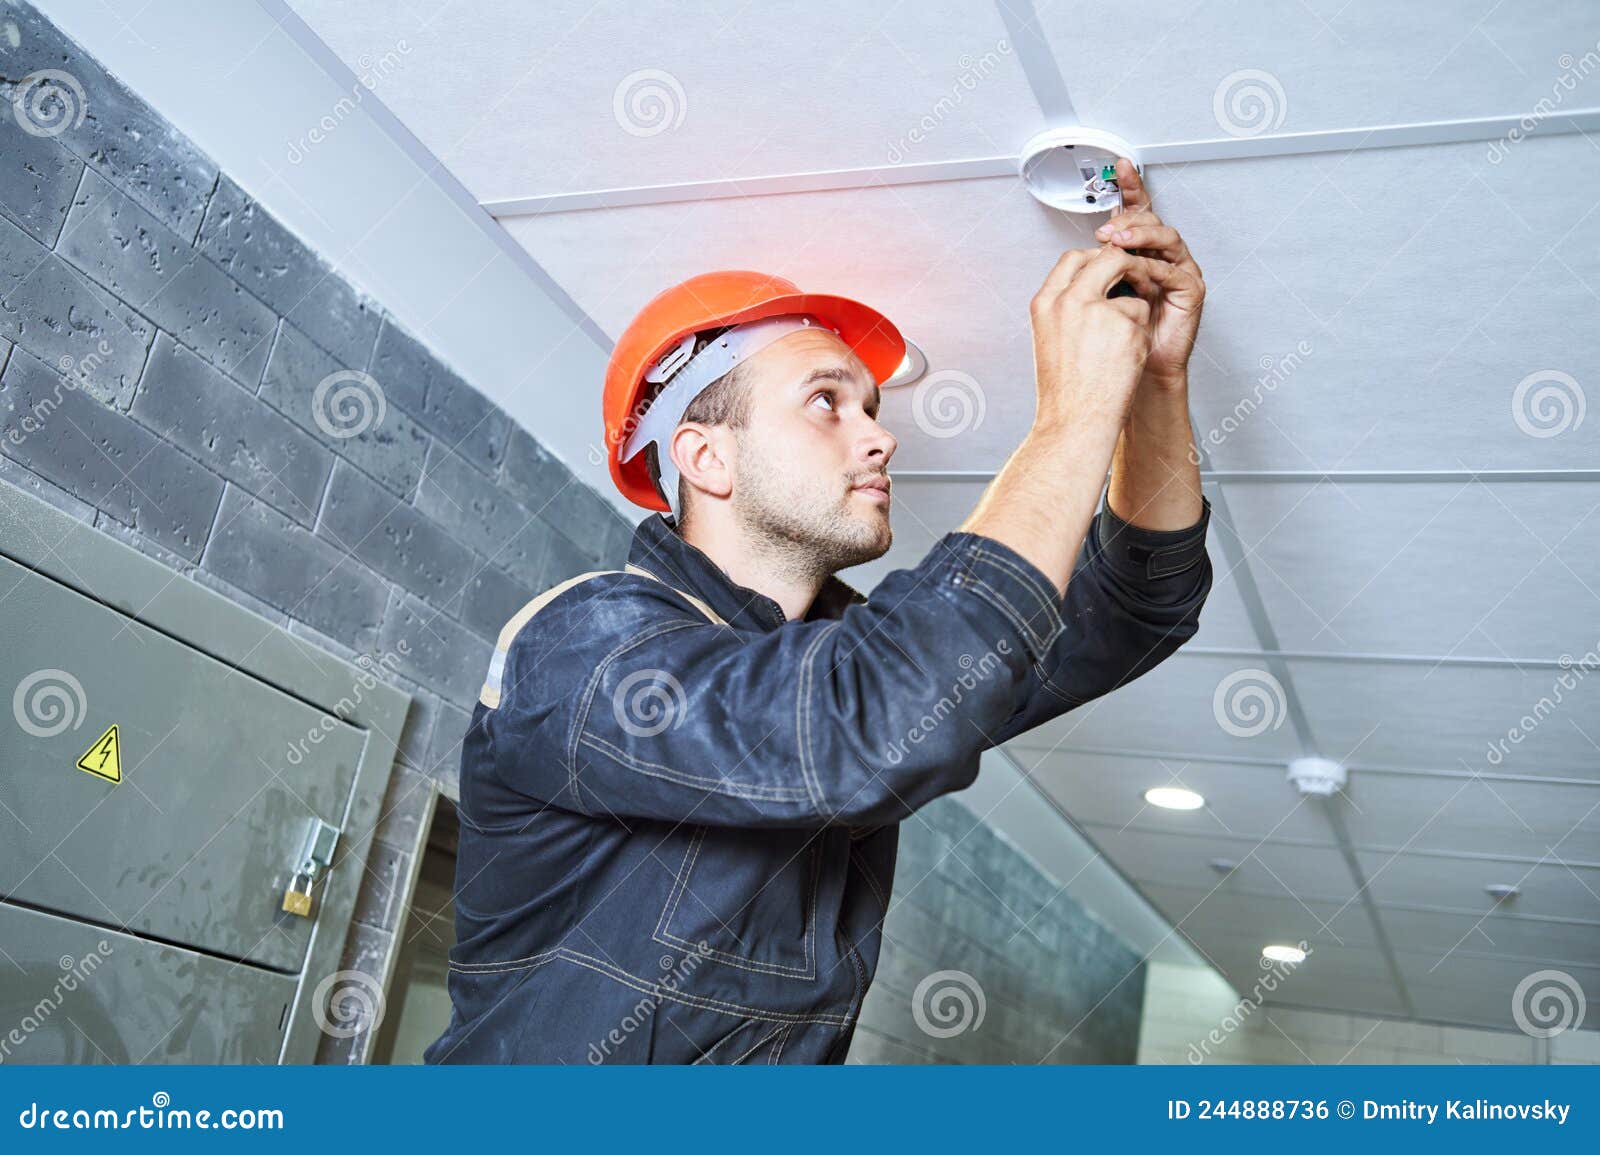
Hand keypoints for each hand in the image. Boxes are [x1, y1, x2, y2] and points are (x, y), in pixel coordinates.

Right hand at [1029, 245, 1168, 433]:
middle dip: (1125, 268)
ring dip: (1132, 312)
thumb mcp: (1051, 338)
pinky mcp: (1125, 325)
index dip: (1095, 260)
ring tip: (1117, 347)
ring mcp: (1097, 311)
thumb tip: (1094, 284)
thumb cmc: (1064, 390)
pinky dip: (1139, 335)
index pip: (1072, 258)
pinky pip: (1142, 315)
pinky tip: (1124, 360)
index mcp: (1045, 303)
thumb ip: (1067, 307)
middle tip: (1133, 284)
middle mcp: (1068, 300)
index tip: (1107, 273)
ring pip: (1130, 291)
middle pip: (1107, 259)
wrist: (1073, 423)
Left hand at [1094, 158, 1205, 389]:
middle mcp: (1160, 257)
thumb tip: (1078, 249)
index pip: (1135, 212)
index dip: (1130, 188)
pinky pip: (1174, 270)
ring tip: (1117, 243)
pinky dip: (1154, 269)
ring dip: (1140, 237)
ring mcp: (1177, 271)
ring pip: (1166, 238)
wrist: (1134, 375)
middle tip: (1105, 229)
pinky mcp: (1190, 291)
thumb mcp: (1096, 295)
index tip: (1118, 166)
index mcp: (1138, 252)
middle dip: (1128, 219)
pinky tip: (1139, 274)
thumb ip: (1094, 268)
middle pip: (1151, 221)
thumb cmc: (1116, 339)